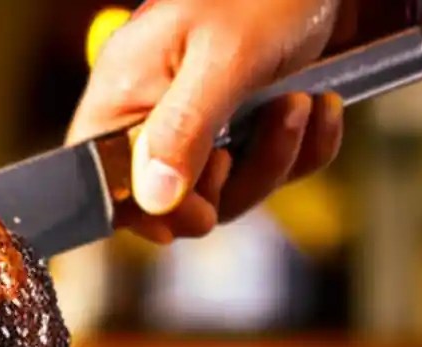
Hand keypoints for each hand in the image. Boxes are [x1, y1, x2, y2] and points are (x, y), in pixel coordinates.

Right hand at [69, 0, 350, 242]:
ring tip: (302, 103)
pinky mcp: (247, 121)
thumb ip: (183, 129)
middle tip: (269, 128)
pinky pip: (267, 165)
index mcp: (126, 88)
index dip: (140, 209)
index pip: (101, 173)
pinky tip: (320, 106)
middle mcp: (155, 109)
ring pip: (225, 188)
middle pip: (169, 196)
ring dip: (277, 158)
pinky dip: (304, 148)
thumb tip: (151, 202)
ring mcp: (202, 119)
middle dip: (231, 182)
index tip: (195, 215)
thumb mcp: (225, 56)